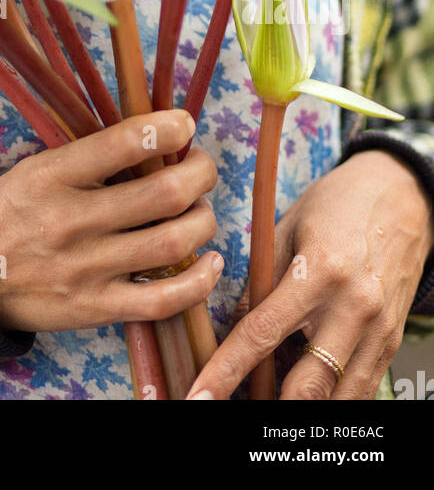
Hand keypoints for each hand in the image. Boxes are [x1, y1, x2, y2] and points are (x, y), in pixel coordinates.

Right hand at [0, 109, 223, 332]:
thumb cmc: (8, 211)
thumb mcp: (35, 168)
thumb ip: (88, 156)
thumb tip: (154, 139)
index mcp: (53, 176)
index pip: (123, 143)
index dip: (168, 129)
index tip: (184, 124)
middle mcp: (72, 221)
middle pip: (164, 193)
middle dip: (200, 173)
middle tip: (201, 166)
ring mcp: (87, 269)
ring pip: (173, 243)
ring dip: (203, 221)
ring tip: (201, 210)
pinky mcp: (96, 308)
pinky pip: (163, 300)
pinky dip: (198, 281)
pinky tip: (210, 262)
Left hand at [186, 148, 433, 400]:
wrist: (402, 195)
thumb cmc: (338, 204)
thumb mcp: (288, 229)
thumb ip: (261, 281)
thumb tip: (233, 328)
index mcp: (320, 271)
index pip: (263, 333)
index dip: (227, 370)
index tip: (201, 395)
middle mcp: (354, 307)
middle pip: (307, 385)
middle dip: (268, 407)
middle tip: (235, 407)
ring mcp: (378, 329)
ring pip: (338, 398)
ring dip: (301, 408)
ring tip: (270, 402)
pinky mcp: (392, 342)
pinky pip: (361, 389)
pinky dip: (333, 398)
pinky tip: (309, 392)